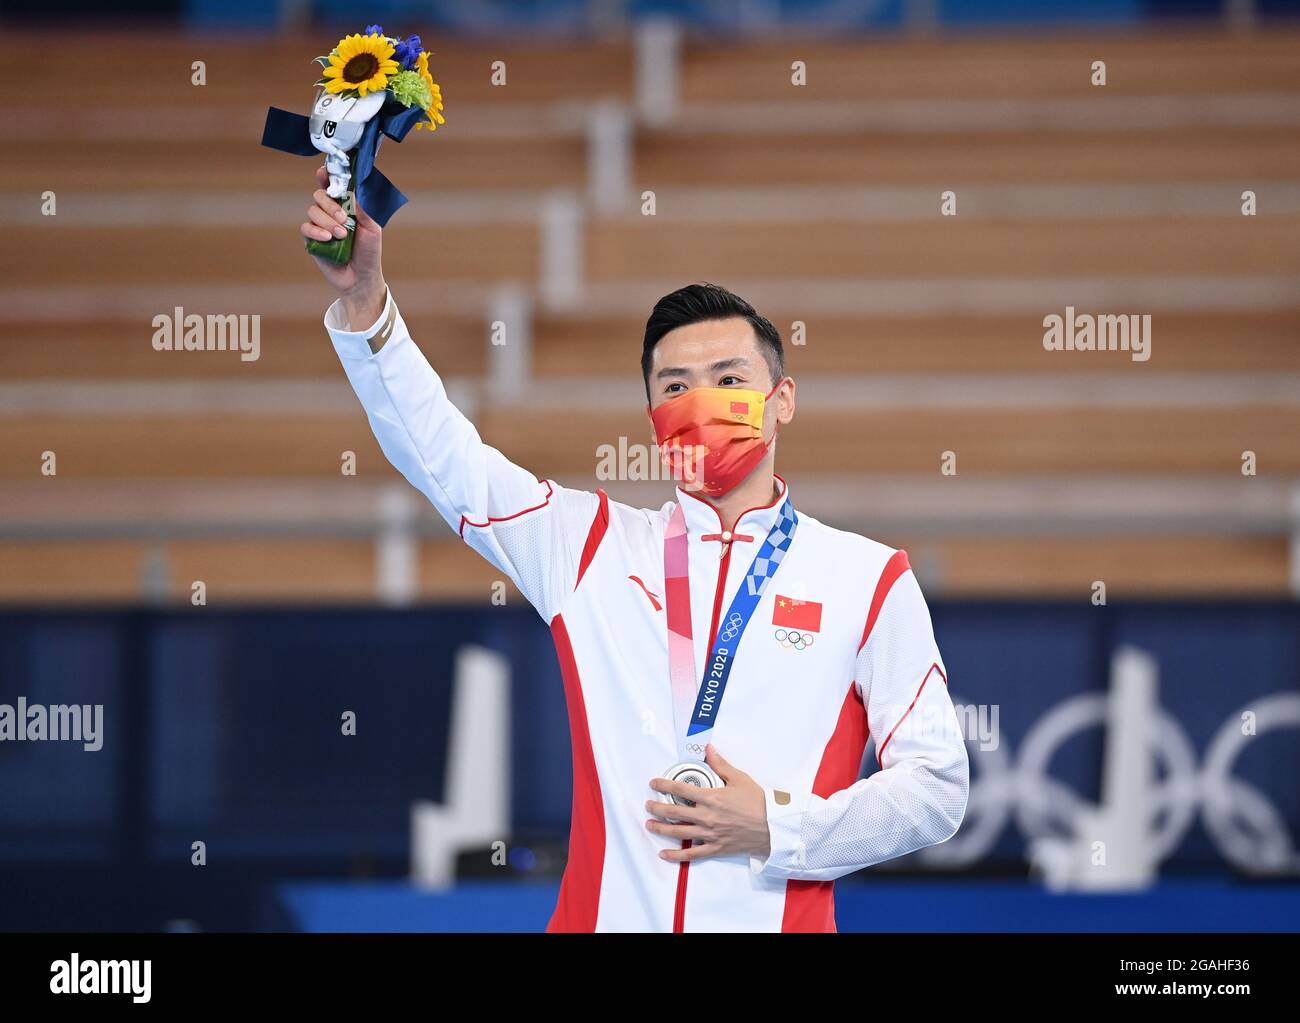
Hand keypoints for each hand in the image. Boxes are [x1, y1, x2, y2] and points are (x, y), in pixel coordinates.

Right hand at [300, 165, 386, 326]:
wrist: (361, 278)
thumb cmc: (369, 252)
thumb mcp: (372, 228)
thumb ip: (364, 208)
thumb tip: (354, 188)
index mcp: (345, 206)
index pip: (332, 186)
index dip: (326, 176)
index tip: (324, 171)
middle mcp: (329, 213)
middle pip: (319, 195)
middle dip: (330, 204)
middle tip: (344, 218)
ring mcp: (319, 225)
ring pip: (312, 211)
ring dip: (328, 221)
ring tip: (342, 235)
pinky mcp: (311, 240)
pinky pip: (306, 227)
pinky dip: (316, 231)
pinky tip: (328, 238)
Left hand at [645, 744, 770, 862]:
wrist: (773, 826)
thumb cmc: (758, 801)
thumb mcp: (739, 778)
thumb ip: (721, 764)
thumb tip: (709, 749)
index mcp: (710, 797)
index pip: (680, 789)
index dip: (663, 784)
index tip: (654, 783)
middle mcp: (706, 816)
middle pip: (673, 812)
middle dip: (657, 807)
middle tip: (648, 805)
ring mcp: (709, 834)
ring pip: (678, 832)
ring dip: (660, 828)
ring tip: (649, 824)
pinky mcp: (715, 847)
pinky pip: (692, 854)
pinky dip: (676, 855)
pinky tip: (664, 854)